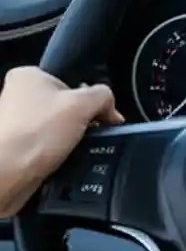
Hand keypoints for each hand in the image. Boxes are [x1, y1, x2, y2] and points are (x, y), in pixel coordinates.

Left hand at [0, 67, 124, 217]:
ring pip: (56, 130)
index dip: (92, 99)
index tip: (104, 117)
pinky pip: (46, 148)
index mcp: (27, 75)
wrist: (4, 175)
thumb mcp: (83, 104)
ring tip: (75, 151)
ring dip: (69, 141)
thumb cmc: (37, 133)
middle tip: (91, 135)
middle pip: (64, 106)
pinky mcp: (14, 148)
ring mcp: (13, 124)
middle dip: (81, 122)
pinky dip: (57, 155)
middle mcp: (16, 96)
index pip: (72, 82)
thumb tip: (110, 108)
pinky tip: (61, 161)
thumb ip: (103, 96)